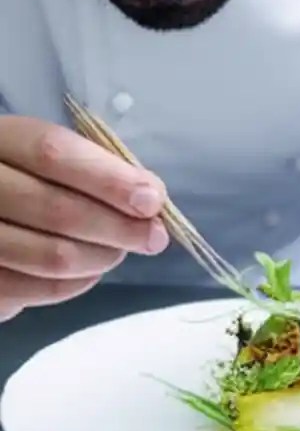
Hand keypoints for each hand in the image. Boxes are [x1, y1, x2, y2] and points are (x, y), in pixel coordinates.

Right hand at [0, 116, 169, 320]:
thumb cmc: (30, 180)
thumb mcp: (53, 158)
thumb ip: (97, 169)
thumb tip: (150, 196)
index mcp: (0, 140)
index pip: (53, 153)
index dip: (109, 179)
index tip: (152, 201)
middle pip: (56, 209)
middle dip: (119, 227)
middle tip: (154, 238)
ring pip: (51, 256)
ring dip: (102, 257)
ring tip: (120, 251)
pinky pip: (37, 289)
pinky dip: (76, 283)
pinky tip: (88, 270)